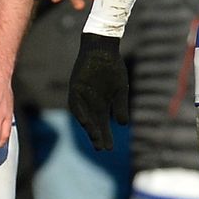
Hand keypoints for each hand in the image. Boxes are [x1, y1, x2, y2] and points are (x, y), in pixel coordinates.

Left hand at [68, 32, 129, 151]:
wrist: (102, 49)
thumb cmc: (112, 68)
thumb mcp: (120, 90)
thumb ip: (120, 106)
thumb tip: (123, 124)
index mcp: (101, 105)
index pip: (102, 125)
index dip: (105, 136)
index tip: (109, 148)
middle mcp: (90, 104)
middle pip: (93, 124)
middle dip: (97, 136)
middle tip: (101, 149)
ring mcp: (82, 97)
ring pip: (84, 116)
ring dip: (89, 127)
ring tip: (95, 138)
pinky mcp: (75, 88)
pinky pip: (75, 104)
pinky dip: (81, 113)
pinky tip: (86, 122)